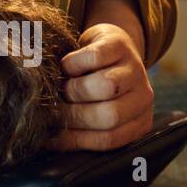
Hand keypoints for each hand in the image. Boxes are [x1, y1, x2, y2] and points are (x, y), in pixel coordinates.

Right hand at [51, 22, 153, 150]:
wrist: (107, 48)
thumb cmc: (91, 88)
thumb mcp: (91, 113)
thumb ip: (78, 129)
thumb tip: (44, 141)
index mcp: (136, 122)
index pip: (107, 139)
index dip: (72, 138)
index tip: (49, 134)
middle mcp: (142, 98)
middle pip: (108, 116)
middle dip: (72, 114)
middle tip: (53, 108)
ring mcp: (135, 70)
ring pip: (104, 87)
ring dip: (74, 89)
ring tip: (62, 87)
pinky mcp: (120, 45)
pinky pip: (94, 58)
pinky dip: (72, 64)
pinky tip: (67, 67)